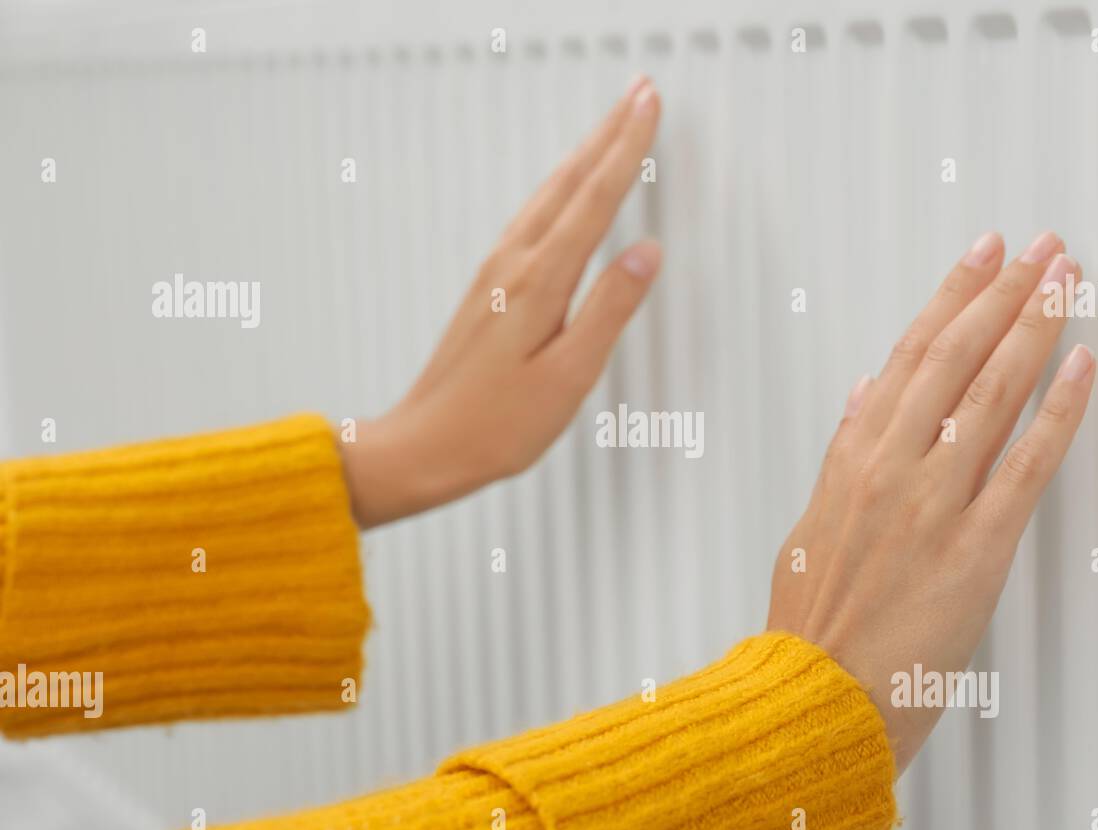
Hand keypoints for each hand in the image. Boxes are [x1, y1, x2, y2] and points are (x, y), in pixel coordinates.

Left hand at [341, 76, 661, 527]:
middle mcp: (513, 264)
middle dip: (608, 134)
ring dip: (583, 154)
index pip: (595, 200)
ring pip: (548, 194)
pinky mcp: (487, 287)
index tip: (649, 108)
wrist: (425, 446)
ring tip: (612, 127)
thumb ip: (608, 309)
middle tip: (640, 94)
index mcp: (538, 282)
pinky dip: (560, 188)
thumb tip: (645, 253)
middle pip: (569, 182)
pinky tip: (565, 191)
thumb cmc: (494, 425)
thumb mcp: (568, 375)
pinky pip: (532, 216)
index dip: (626, 150)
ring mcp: (495, 272)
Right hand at [766, 231, 1095, 774]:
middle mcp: (892, 468)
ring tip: (1067, 282)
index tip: (983, 254)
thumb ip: (844, 453)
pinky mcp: (975, 548)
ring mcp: (934, 504)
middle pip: (957, 358)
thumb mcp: (810, 525)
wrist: (815, 697)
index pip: (909, 355)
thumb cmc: (810, 623)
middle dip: (1004, 293)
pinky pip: (1026, 465)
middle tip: (1042, 248)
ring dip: (1036, 329)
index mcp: (851, 460)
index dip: (952, 296)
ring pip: (993, 394)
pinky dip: (1058, 411)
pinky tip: (1083, 367)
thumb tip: (867, 391)